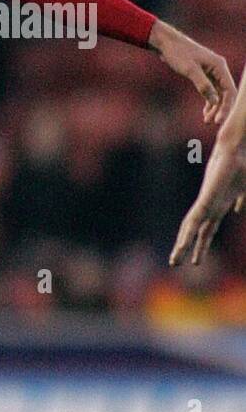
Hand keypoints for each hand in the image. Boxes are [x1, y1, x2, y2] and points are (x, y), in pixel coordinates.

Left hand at [149, 20, 235, 124]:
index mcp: (220, 66)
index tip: (219, 120)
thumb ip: (203, 85)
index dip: (226, 106)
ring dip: (214, 107)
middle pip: (226, 93)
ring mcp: (212, 72)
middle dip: (220, 109)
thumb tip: (214, 101)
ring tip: (207, 120)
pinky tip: (205, 112)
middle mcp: (219, 69)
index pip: (229, 90)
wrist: (166, 43)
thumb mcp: (190, 70)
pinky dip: (208, 101)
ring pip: (218, 93)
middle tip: (212, 123)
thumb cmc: (177, 53)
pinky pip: (211, 90)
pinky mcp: (204, 74)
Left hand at [170, 141, 245, 265]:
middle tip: (174, 264)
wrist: (236, 147)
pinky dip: (189, 234)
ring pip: (190, 228)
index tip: (195, 260)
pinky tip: (182, 245)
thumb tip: (238, 211)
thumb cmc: (242, 163)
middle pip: (195, 231)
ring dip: (182, 245)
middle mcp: (209, 206)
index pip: (207, 230)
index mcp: (219, 205)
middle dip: (186, 248)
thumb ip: (241, 200)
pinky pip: (195, 219)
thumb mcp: (244, 189)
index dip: (201, 244)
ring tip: (174, 261)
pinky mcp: (206, 198)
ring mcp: (206, 202)